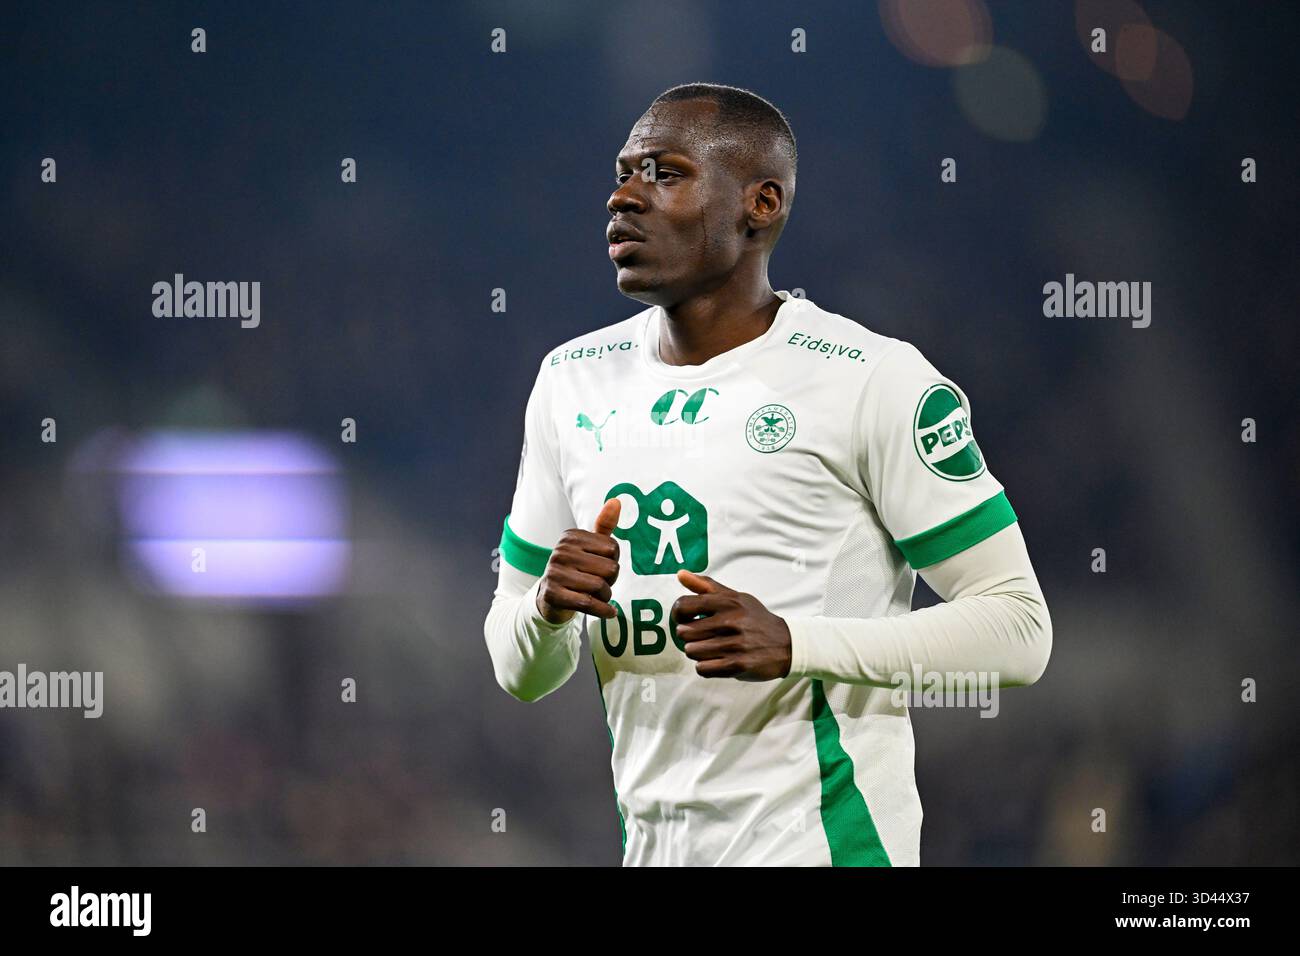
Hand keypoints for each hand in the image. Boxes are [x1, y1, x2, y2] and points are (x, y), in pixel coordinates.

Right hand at [535, 498, 621, 623]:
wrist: (549, 598)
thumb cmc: (575, 570)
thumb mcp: (589, 547)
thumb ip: (603, 526)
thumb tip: (616, 501)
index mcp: (571, 536)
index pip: (613, 548)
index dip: (614, 562)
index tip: (601, 568)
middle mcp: (561, 551)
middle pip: (610, 568)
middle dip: (611, 581)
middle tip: (600, 584)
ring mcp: (555, 573)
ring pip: (601, 587)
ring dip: (605, 597)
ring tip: (598, 596)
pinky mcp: (553, 594)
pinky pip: (589, 603)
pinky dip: (604, 610)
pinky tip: (610, 612)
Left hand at [671, 571, 791, 680]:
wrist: (786, 644)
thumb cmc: (755, 618)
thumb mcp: (736, 597)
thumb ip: (706, 586)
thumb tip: (680, 573)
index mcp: (728, 602)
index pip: (684, 605)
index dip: (677, 614)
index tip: (684, 618)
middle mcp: (731, 622)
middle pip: (684, 632)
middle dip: (687, 636)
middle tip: (698, 636)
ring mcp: (735, 644)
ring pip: (692, 651)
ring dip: (696, 652)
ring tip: (707, 648)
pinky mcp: (737, 665)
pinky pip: (703, 668)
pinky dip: (704, 666)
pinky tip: (714, 660)